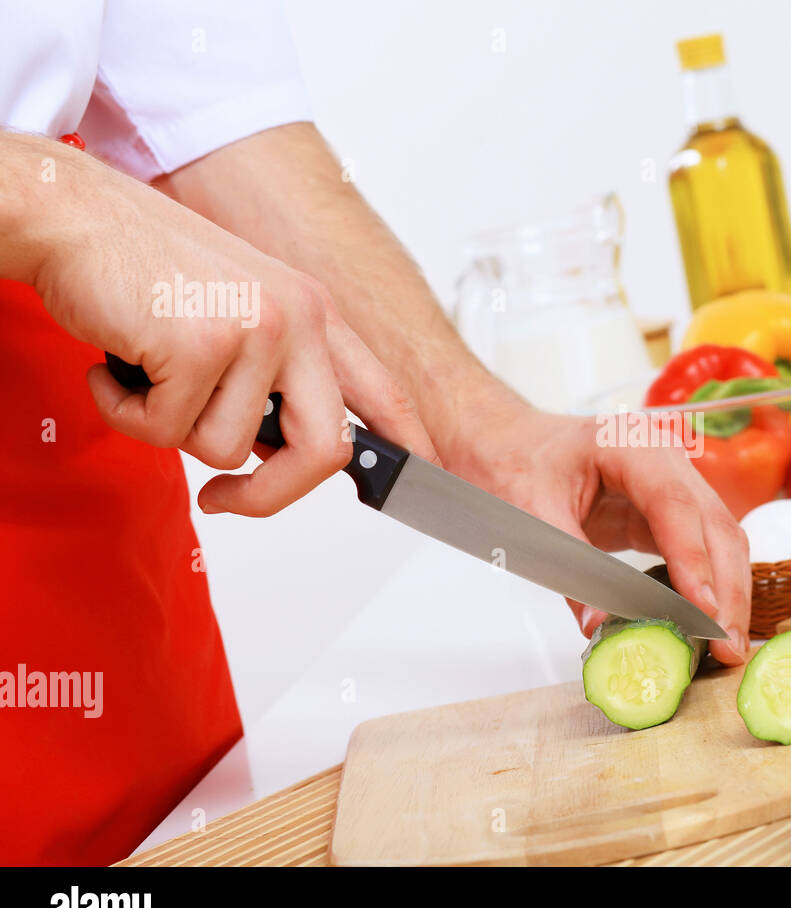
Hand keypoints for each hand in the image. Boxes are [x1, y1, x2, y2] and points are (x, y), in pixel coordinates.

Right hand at [7, 135, 434, 515]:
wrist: (72, 215)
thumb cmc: (145, 266)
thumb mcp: (238, 309)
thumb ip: (278, 372)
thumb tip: (289, 446)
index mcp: (314, 313)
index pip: (381, 393)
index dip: (404, 444)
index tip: (409, 481)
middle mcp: (297, 319)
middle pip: (323, 451)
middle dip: (272, 493)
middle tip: (226, 501)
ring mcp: (254, 330)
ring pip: (227, 450)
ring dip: (170, 426)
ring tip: (148, 369)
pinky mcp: (200, 346)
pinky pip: (167, 433)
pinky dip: (128, 411)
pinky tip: (120, 360)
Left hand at [440, 401, 751, 664]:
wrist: (504, 442)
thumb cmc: (513, 462)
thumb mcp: (530, 513)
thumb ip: (569, 569)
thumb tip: (599, 626)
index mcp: (630, 444)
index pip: (676, 506)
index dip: (694, 561)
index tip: (703, 612)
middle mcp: (665, 458)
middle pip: (715, 525)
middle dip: (725, 590)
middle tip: (727, 648)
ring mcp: (673, 483)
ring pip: (720, 540)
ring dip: (727, 594)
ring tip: (726, 647)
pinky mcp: (667, 512)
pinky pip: (701, 550)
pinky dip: (710, 588)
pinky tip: (708, 625)